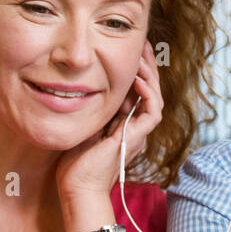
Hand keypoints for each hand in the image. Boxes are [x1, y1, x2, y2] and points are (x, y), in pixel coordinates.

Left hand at [55, 39, 163, 198]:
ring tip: (142, 56)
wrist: (78, 187)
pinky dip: (148, 92)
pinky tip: (138, 78)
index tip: (131, 51)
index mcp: (124, 124)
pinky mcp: (137, 137)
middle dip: (148, 66)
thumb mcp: (82, 124)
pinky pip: (153, 111)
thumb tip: (81, 85)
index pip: (137, 92)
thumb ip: (89, 108)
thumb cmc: (75, 163)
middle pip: (150, 90)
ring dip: (151, 75)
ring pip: (155, 97)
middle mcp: (135, 127)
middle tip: (144, 44)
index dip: (137, 71)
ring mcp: (138, 133)